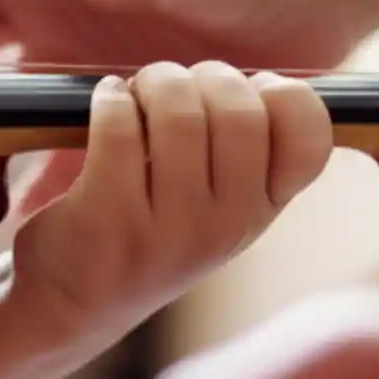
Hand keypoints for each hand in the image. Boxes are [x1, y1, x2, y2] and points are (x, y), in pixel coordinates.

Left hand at [10, 61, 332, 346]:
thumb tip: (255, 81)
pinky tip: (105, 102)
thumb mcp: (215, 207)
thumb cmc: (146, 227)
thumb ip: (245, 152)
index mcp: (261, 213)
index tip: (240, 94)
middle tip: (169, 88)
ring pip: (180, 111)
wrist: (68, 301)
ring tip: (133, 95)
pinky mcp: (111, 221)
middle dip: (200, 77)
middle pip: (241, 110)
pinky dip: (109, 98)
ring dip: (151, 83)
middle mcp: (227, 227)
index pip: (310, 137)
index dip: (280, 93)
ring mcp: (171, 231)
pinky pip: (120, 126)